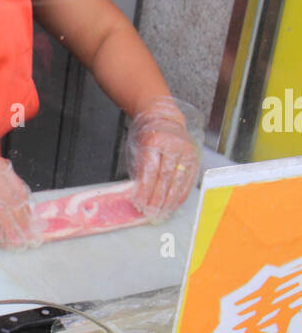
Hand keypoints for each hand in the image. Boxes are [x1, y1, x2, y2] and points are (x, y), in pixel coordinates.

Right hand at [0, 146, 42, 247]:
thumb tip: (17, 210)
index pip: (18, 188)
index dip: (27, 208)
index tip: (33, 223)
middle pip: (11, 199)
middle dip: (22, 222)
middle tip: (29, 238)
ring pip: (1, 208)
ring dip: (11, 228)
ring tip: (17, 242)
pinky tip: (0, 238)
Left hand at [126, 96, 200, 216]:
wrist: (164, 119)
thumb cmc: (147, 136)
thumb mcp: (138, 148)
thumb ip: (140, 170)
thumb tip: (140, 196)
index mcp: (155, 140)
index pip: (150, 170)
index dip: (145, 189)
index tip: (139, 203)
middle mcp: (173, 144)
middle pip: (165, 177)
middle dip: (157, 199)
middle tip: (150, 213)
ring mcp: (186, 151)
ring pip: (178, 181)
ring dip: (169, 200)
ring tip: (161, 213)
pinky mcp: (194, 157)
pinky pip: (188, 180)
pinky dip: (180, 195)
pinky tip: (173, 205)